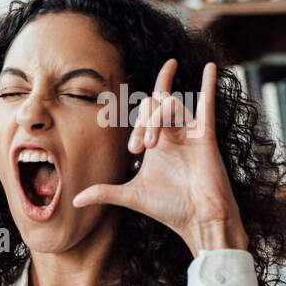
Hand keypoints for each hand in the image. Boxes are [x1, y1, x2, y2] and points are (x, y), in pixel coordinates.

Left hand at [72, 59, 246, 253]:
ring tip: (151, 144)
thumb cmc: (170, 208)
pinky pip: (207, 104)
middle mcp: (173, 134)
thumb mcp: (130, 196)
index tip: (135, 149)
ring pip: (171, 105)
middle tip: (139, 147)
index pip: (145, 115)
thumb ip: (104, 193)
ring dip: (157, 119)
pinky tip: (210, 66)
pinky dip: (208, 85)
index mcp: (156, 144)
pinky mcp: (205, 136)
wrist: (198, 219)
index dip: (137, 123)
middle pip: (153, 106)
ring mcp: (190, 133)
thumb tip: (75, 200)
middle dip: (142, 122)